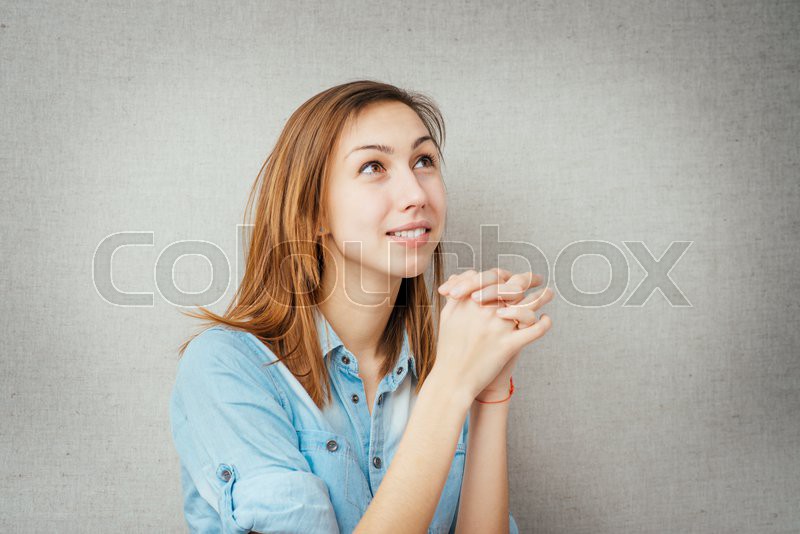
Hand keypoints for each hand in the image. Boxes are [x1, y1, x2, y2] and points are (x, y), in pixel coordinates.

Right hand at [438, 269, 553, 401]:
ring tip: (549, 293)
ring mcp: (497, 328)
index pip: (493, 277)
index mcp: (469, 301)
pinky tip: (546, 319)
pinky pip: (534, 330)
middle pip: (512, 286)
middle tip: (537, 278)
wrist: (452, 379)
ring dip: (541, 297)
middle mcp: (484, 310)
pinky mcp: (508, 345)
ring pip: (527, 305)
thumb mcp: (448, 317)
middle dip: (528, 279)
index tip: (515, 275)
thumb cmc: (449, 348)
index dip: (507, 274)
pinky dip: (544, 323)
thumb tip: (463, 276)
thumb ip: (457, 295)